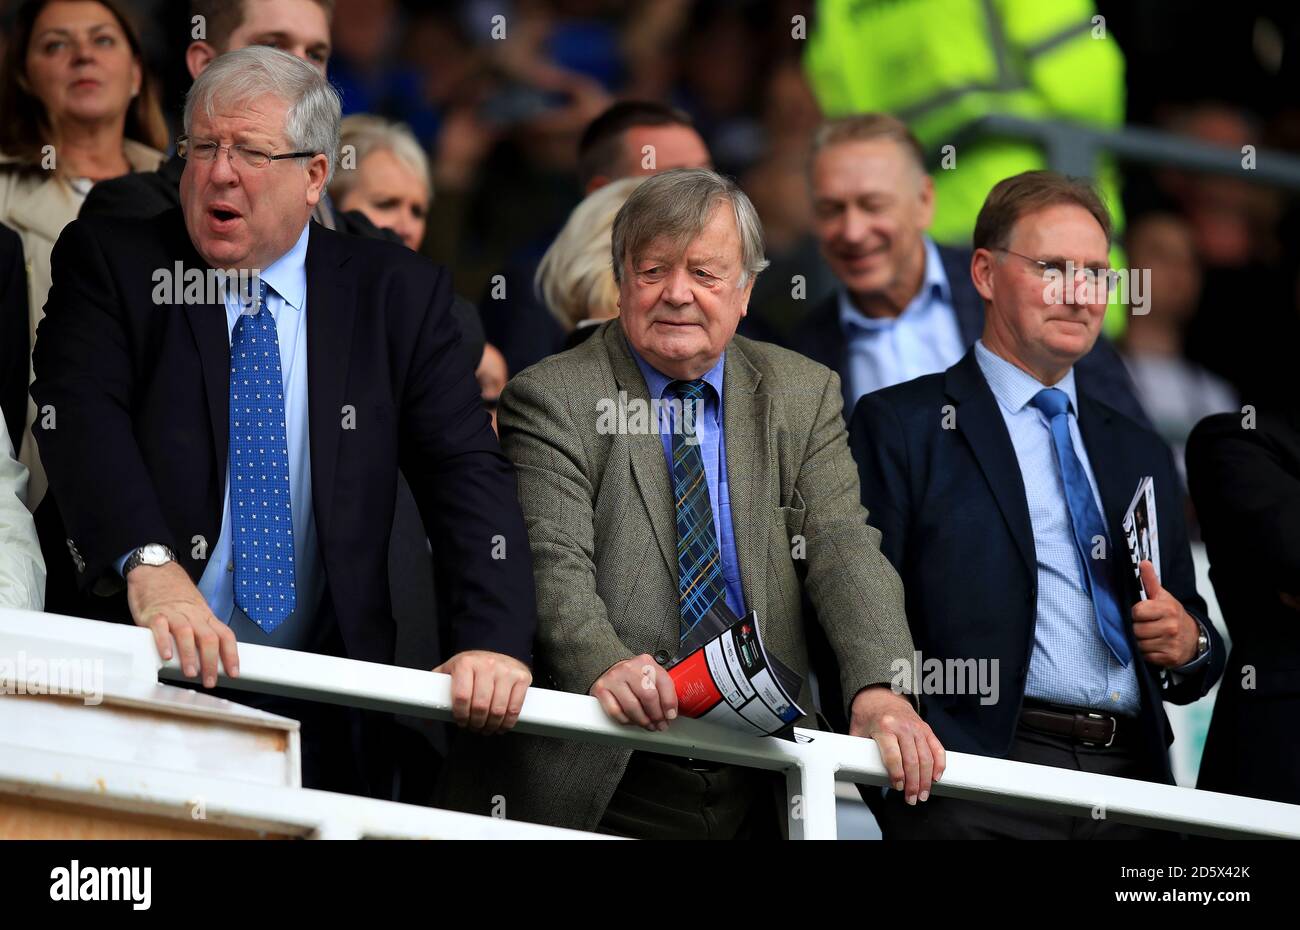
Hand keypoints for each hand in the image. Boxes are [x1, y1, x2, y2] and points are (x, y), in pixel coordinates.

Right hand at [126, 561, 237, 687]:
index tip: (234, 673)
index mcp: (206, 616)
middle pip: (209, 637)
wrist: (156, 571)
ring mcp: (174, 613)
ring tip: (191, 673)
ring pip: (187, 633)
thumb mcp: (195, 611)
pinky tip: (166, 655)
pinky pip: (160, 627)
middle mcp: (193, 615)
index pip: (225, 635)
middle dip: (212, 662)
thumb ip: (202, 632)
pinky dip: (164, 642)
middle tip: (210, 681)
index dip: (232, 655)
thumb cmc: (176, 595)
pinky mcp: (154, 614)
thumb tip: (212, 659)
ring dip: (190, 655)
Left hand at [433, 650, 530, 733]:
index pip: (461, 696)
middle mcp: (487, 664)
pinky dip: (508, 722)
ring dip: (491, 725)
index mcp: (466, 663)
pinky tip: (502, 725)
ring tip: (486, 728)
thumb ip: (437, 688)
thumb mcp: (451, 670)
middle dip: (476, 723)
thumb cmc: (471, 666)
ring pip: (498, 709)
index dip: (460, 715)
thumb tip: (424, 714)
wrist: (497, 649)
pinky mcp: (522, 677)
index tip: (460, 721)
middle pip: (480, 706)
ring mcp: (506, 670)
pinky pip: (515, 706)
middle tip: (473, 728)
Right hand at [589, 655, 677, 731]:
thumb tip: (671, 713)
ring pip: (632, 707)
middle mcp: (629, 668)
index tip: (671, 715)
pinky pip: (616, 713)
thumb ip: (663, 690)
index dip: (669, 703)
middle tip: (660, 724)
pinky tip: (632, 720)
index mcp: (646, 662)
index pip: (664, 683)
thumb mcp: (652, 676)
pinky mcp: (601, 690)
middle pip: (648, 696)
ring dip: (643, 721)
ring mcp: (614, 678)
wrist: (610, 668)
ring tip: (648, 724)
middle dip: (656, 715)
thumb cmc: (634, 676)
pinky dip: (626, 721)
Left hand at [850, 685, 945, 804]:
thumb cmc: (868, 716)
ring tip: (922, 795)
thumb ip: (857, 751)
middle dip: (913, 783)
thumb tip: (859, 774)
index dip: (896, 774)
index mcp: (884, 727)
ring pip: (926, 757)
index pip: (893, 755)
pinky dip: (939, 765)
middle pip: (912, 760)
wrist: (881, 696)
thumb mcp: (857, 731)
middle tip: (911, 799)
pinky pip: (937, 748)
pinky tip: (936, 778)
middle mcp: (902, 727)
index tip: (898, 787)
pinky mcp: (926, 729)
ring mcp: (916, 728)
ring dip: (926, 780)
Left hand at [1131, 561, 1199, 666]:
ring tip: (1148, 634)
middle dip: (1136, 627)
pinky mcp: (1169, 657)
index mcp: (1168, 609)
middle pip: (1136, 630)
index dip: (1136, 613)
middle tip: (1144, 625)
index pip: (1137, 612)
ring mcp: (1171, 643)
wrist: (1191, 636)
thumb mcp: (1162, 596)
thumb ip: (1150, 581)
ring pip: (1139, 644)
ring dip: (1139, 641)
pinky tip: (1153, 645)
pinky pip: (1145, 655)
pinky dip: (1145, 652)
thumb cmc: (1171, 614)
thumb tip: (1143, 563)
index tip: (1141, 612)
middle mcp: (1171, 627)